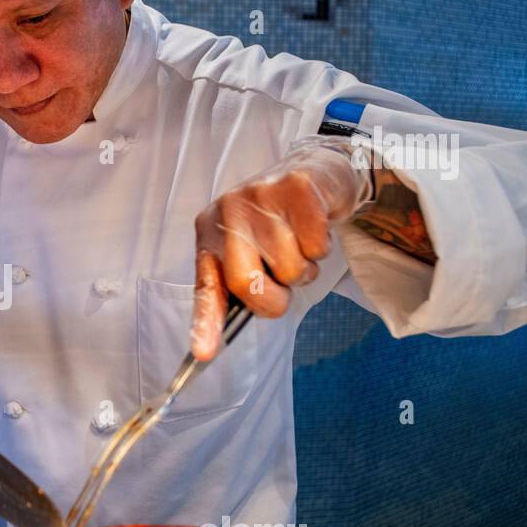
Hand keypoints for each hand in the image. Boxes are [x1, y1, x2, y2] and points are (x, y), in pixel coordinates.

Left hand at [190, 136, 370, 360]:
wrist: (316, 172)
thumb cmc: (278, 224)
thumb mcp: (249, 251)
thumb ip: (238, 287)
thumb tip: (216, 342)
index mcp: (209, 233)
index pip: (205, 285)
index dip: (205, 323)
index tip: (204, 354)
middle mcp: (227, 212)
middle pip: (245, 282)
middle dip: (273, 299)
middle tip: (283, 285)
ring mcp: (260, 196)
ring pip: (288, 267)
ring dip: (303, 269)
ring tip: (299, 244)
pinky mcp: (296, 187)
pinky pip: (316, 246)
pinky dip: (322, 248)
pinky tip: (314, 227)